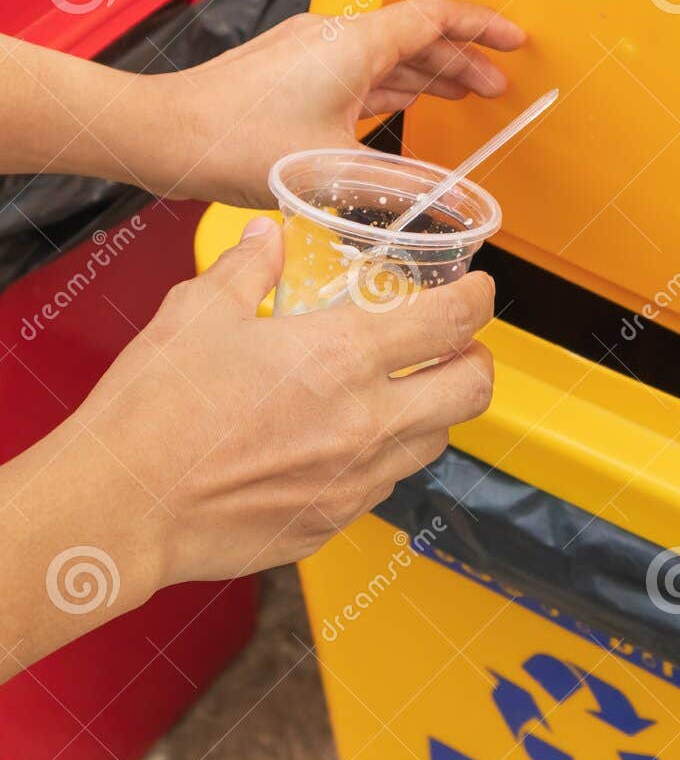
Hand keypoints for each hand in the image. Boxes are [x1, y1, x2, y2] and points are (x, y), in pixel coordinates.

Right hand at [16, 219, 494, 618]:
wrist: (121, 505)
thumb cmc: (155, 408)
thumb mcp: (198, 311)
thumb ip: (248, 268)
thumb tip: (266, 237)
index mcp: (342, 355)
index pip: (452, 322)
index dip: (477, 298)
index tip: (477, 290)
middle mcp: (366, 421)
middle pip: (473, 390)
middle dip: (477, 360)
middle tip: (457, 345)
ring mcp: (354, 480)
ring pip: (436, 442)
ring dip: (432, 411)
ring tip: (403, 392)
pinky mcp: (333, 523)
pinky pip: (386, 485)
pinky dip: (385, 457)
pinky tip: (349, 441)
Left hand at [160, 0, 525, 206]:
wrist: (165, 134)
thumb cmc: (236, 142)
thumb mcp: (335, 172)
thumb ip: (401, 186)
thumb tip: (447, 204)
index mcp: (356, 43)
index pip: (438, 18)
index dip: (484, 28)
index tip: (515, 40)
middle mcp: (335, 36)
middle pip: (416, 37)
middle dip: (462, 60)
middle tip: (496, 86)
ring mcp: (310, 51)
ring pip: (385, 55)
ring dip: (426, 73)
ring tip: (460, 94)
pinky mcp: (290, 71)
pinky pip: (356, 69)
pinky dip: (389, 85)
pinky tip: (398, 107)